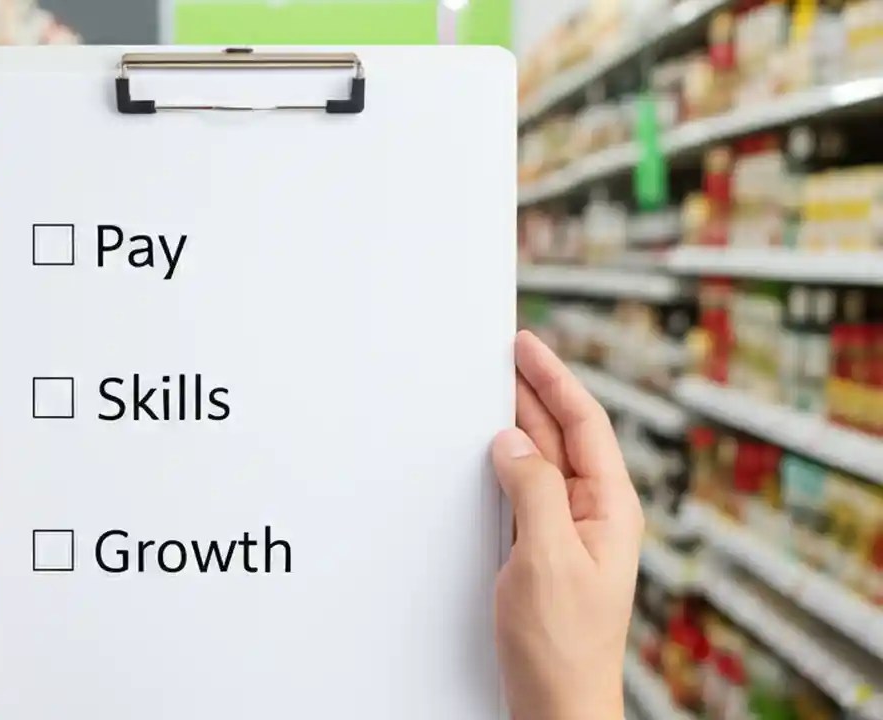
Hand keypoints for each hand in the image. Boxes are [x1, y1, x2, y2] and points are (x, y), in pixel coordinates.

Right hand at [493, 331, 643, 719]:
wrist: (556, 704)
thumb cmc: (562, 645)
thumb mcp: (547, 557)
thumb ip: (532, 490)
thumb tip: (513, 441)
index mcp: (610, 507)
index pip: (585, 423)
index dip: (555, 377)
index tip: (526, 344)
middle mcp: (593, 512)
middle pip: (563, 433)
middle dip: (533, 390)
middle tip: (501, 353)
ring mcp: (567, 531)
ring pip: (540, 458)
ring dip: (518, 421)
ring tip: (490, 386)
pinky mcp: (541, 549)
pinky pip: (523, 489)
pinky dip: (503, 461)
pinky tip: (486, 450)